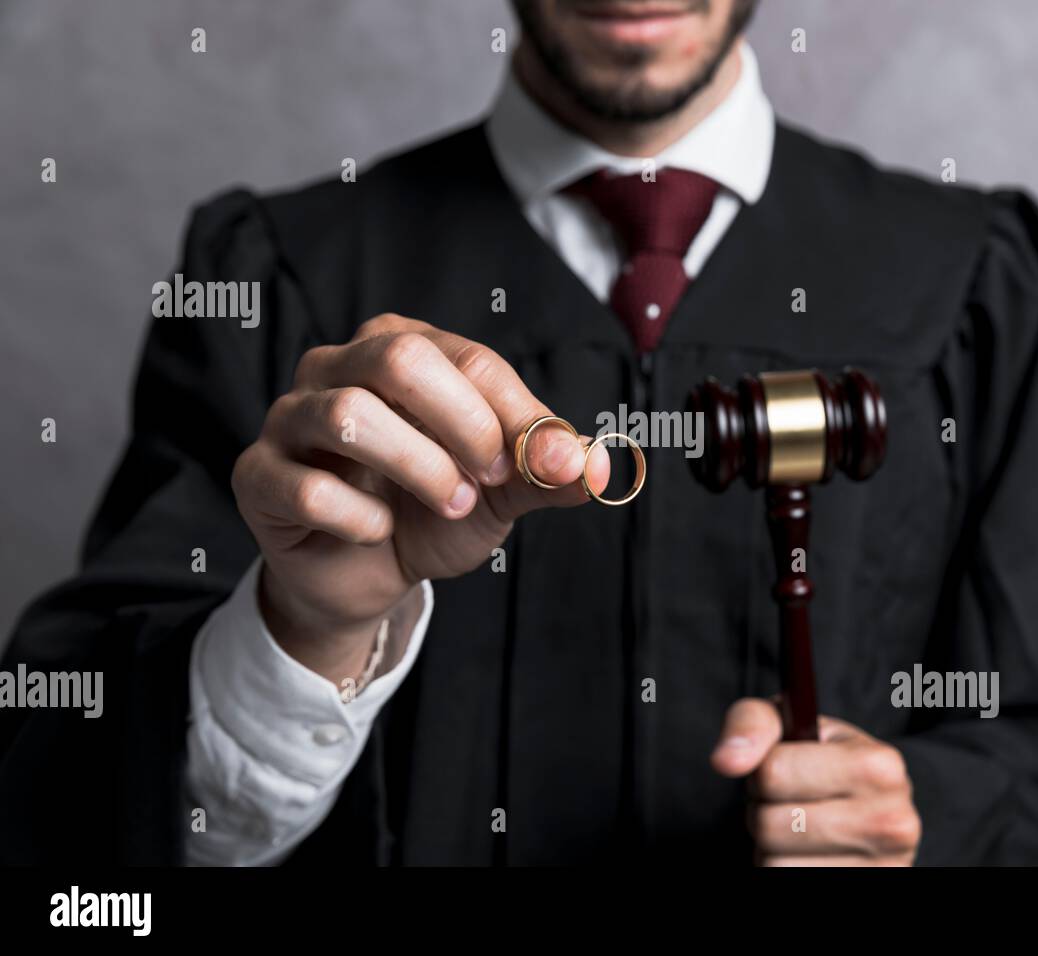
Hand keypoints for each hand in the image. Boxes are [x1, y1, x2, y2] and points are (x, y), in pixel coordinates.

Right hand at [231, 312, 607, 680]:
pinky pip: (306, 488)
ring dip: (418, 468)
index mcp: (401, 348)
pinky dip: (360, 518)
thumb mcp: (502, 490)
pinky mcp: (257, 477)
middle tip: (490, 477)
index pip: (468, 359)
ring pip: (347, 415)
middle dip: (462, 423)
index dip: (514, 416)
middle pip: (399, 358)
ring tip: (451, 505)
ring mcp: (289, 418)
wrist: (367, 578)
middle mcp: (337, 367)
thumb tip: (601, 467)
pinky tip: (378, 532)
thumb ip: (548, 472)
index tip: (541, 464)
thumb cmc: (431, 512)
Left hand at [711, 698, 920, 865]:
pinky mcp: (860, 894)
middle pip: (770, 825)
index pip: (774, 773)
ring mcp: (881, 869)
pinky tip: (804, 856)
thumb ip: (753, 724)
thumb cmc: (819, 762)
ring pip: (774, 864)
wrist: (868, 811)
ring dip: (770, 848)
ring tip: (797, 830)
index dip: (762, 772)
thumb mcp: (792, 725)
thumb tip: (726, 761)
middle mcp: (891, 821)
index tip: (782, 770)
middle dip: (763, 811)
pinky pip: (785, 886)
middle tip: (787, 803)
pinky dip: (782, 870)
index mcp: (879, 766)